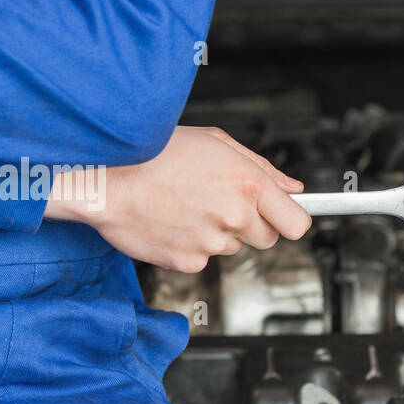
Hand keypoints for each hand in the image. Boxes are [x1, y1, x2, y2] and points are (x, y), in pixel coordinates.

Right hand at [47, 126, 311, 272]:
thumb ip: (261, 166)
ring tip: (187, 205)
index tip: (284, 216)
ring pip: (232, 247)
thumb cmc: (154, 152)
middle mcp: (233, 216)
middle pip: (267, 239)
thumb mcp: (214, 141)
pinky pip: (202, 258)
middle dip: (252, 224)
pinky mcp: (187, 262)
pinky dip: (191, 244)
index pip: (297, 223)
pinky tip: (172, 221)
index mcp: (247, 183)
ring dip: (218, 232)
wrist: (107, 178)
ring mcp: (210, 243)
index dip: (291, 219)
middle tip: (222, 203)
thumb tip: (292, 188)